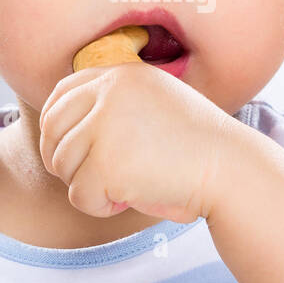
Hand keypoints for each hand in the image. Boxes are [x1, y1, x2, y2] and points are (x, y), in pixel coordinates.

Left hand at [38, 60, 238, 223]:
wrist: (230, 169)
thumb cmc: (195, 147)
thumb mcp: (153, 104)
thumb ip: (114, 105)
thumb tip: (62, 130)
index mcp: (120, 74)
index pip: (60, 94)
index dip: (55, 126)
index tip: (66, 149)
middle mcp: (109, 93)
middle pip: (53, 132)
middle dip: (65, 161)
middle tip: (95, 178)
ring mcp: (105, 126)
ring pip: (63, 166)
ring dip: (89, 186)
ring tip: (127, 186)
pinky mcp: (107, 164)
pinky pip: (80, 197)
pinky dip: (101, 207)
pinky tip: (130, 199)